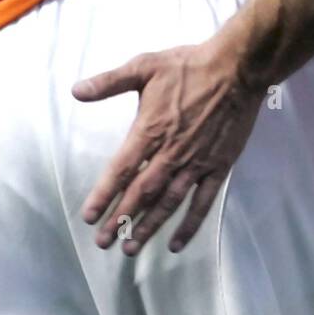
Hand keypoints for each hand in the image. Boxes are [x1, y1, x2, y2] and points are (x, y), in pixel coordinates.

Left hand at [72, 40, 264, 254]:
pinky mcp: (218, 166)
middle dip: (120, 219)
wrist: (237, 68)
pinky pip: (202, 201)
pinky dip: (189, 224)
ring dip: (149, 227)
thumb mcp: (145, 66)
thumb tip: (76, 90)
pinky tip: (177, 242)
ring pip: (168, 203)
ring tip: (131, 247)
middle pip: (141, 193)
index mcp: (150, 131)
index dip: (103, 195)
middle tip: (104, 241)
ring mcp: (196, 163)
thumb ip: (110, 82)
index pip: (121, 171)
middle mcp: (170, 154)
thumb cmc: (190, 66)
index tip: (89, 217)